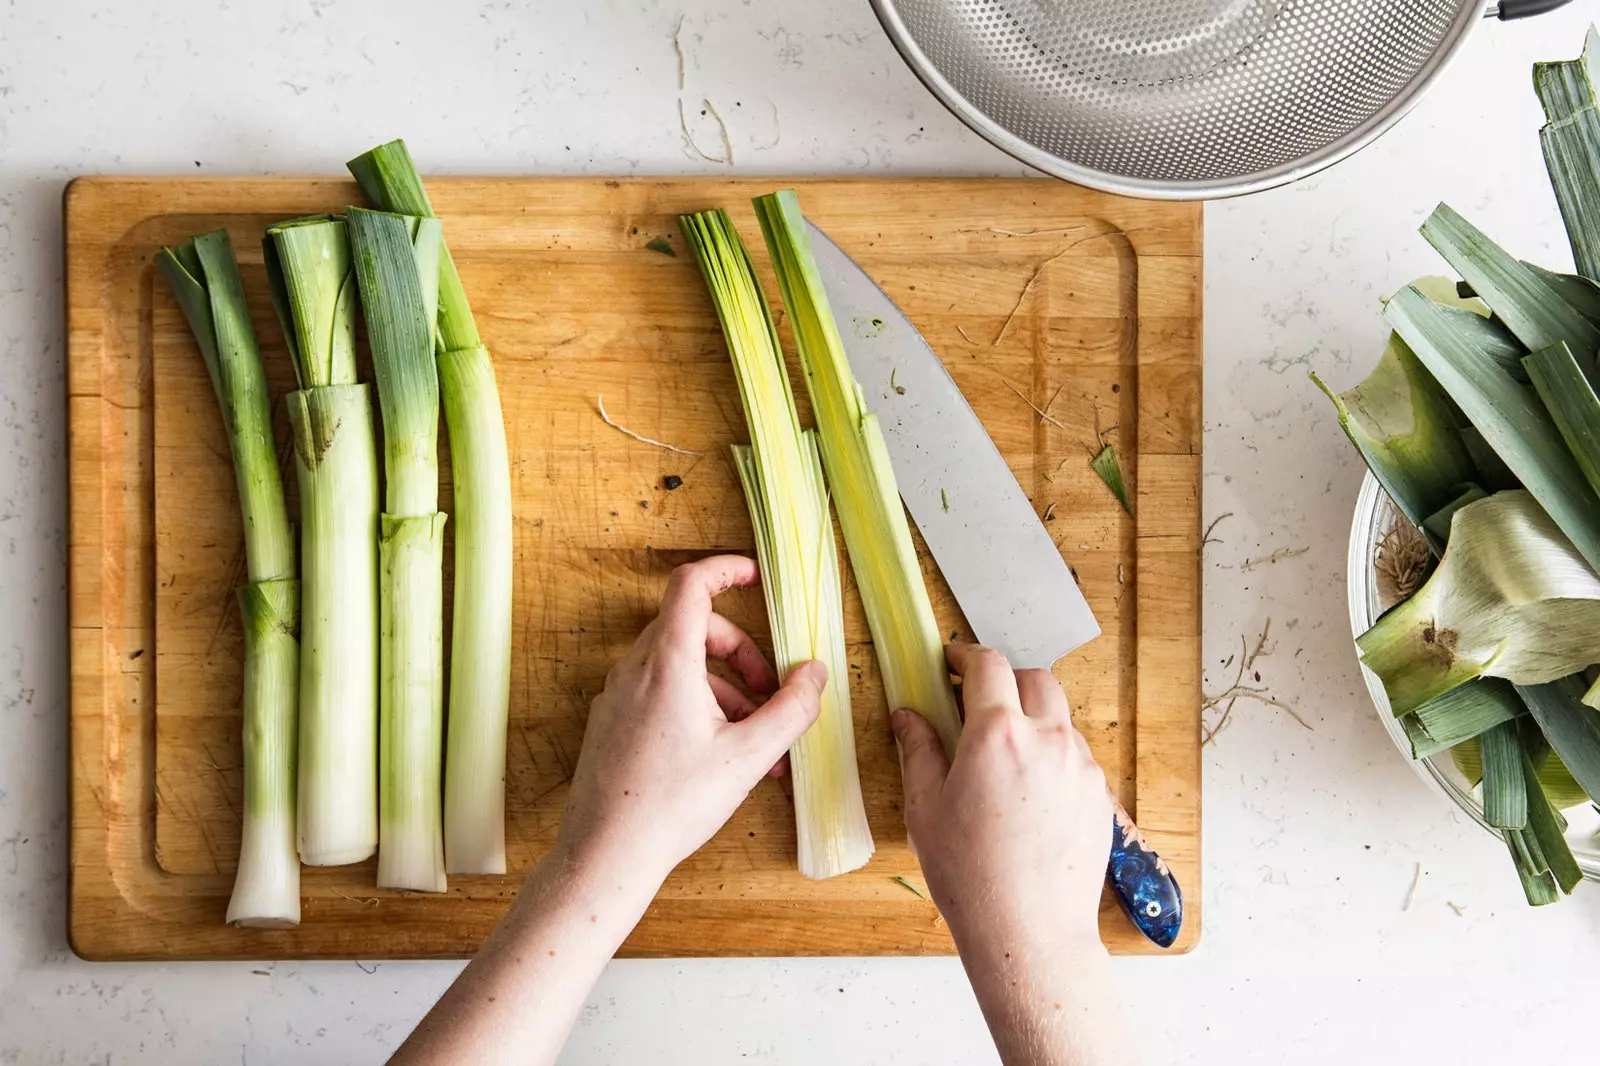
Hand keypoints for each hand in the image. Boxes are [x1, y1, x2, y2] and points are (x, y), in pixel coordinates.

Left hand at [556, 554, 825, 889]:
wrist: (605, 855)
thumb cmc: (671, 806)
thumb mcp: (748, 757)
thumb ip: (790, 709)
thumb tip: (815, 673)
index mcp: (667, 663)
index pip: (691, 584)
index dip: (725, 569)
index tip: (753, 575)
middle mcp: (635, 670)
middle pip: (693, 629)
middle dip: (739, 652)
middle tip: (770, 691)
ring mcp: (617, 696)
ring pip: (678, 665)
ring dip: (721, 685)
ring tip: (753, 736)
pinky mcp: (610, 723)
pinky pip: (658, 692)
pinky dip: (694, 704)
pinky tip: (718, 753)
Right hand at [891, 644, 1111, 955]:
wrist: (1030, 931)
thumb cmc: (970, 875)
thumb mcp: (926, 808)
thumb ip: (919, 750)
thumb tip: (907, 715)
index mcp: (998, 734)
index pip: (988, 665)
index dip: (966, 656)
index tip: (952, 663)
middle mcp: (1048, 738)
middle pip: (1035, 678)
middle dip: (1006, 681)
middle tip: (979, 704)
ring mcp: (1081, 766)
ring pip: (1059, 718)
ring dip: (1033, 720)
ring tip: (1004, 760)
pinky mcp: (1100, 795)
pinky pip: (1076, 757)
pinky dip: (1053, 757)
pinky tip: (1029, 797)